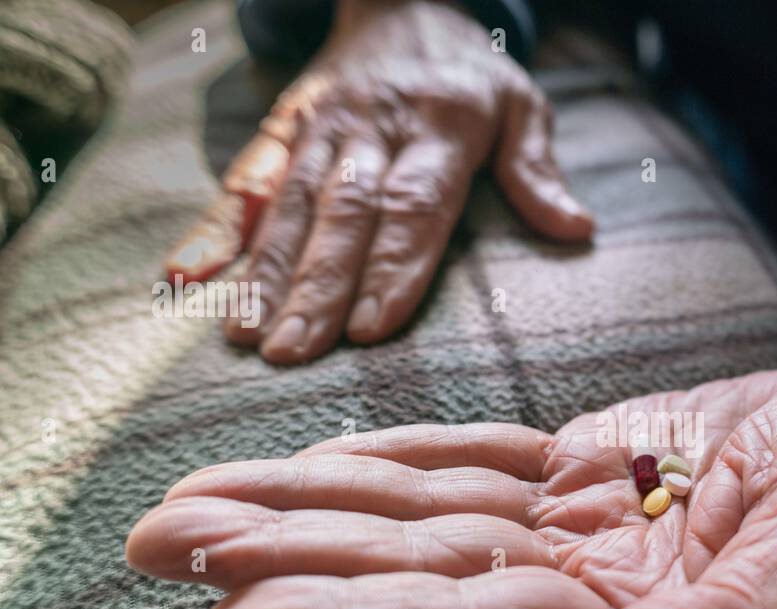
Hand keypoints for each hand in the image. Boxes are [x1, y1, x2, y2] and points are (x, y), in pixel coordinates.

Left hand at [125, 370, 776, 608]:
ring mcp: (564, 526)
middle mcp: (574, 585)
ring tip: (193, 512)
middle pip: (409, 574)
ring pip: (414, 517)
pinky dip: (380, 460)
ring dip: (305, 511)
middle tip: (163, 552)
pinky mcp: (569, 470)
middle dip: (286, 565)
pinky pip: (461, 463)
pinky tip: (310, 461)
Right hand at [164, 0, 592, 362]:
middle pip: (342, 214)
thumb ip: (536, 170)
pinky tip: (186, 276)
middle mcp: (372, 128)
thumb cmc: (469, 74)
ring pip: (288, 204)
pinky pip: (246, 179)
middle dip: (317, 286)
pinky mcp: (283, 127)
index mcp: (437, 126)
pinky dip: (215, 228)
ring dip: (264, 272)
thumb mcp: (519, 105)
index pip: (412, 205)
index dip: (391, 267)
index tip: (370, 329)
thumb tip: (577, 229)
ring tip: (246, 335)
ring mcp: (320, 128)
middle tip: (294, 352)